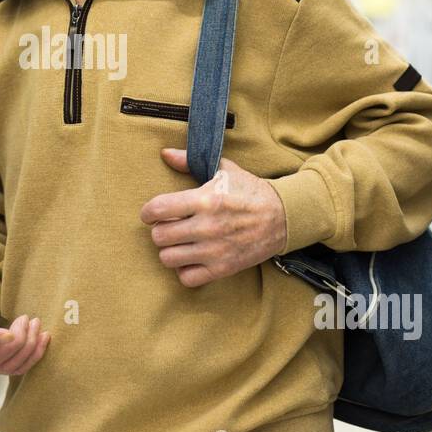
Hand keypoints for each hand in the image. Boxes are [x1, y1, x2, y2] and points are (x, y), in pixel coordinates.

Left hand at [139, 148, 287, 287]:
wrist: (282, 216)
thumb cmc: (249, 191)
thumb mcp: (223, 169)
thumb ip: (189, 161)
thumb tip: (164, 153)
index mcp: (205, 199)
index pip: (158, 209)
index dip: (148, 212)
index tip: (151, 213)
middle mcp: (207, 226)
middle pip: (159, 236)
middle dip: (159, 230)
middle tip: (168, 227)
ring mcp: (214, 250)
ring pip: (168, 258)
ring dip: (169, 250)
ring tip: (178, 243)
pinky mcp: (223, 268)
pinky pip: (187, 278)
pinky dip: (184, 270)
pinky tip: (191, 258)